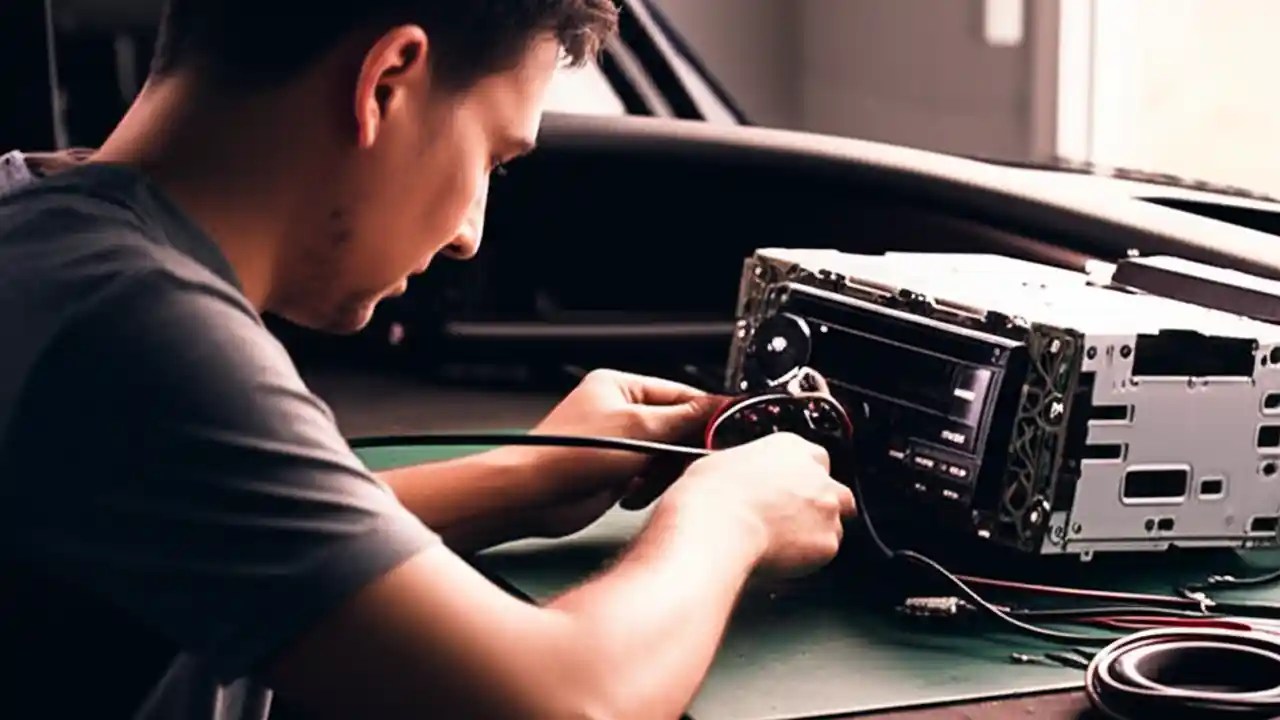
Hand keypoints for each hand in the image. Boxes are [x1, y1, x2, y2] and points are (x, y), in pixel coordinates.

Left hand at [520, 369, 726, 537]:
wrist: (534, 496)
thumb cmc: (570, 453)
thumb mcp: (640, 429)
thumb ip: (686, 418)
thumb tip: (721, 407)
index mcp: (621, 387)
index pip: (680, 395)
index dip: (705, 414)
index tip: (729, 430)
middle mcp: (620, 412)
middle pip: (675, 427)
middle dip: (680, 449)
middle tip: (688, 462)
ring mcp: (618, 443)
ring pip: (664, 456)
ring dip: (660, 473)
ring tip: (646, 481)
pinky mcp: (615, 473)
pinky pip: (648, 478)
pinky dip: (646, 488)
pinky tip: (632, 494)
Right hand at [660, 432, 855, 577]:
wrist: (715, 528)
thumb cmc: (709, 495)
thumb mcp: (720, 463)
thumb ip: (745, 468)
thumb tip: (736, 478)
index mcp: (791, 447)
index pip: (814, 459)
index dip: (801, 478)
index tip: (789, 490)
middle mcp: (817, 475)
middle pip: (834, 491)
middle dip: (819, 506)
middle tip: (791, 521)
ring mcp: (827, 508)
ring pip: (834, 523)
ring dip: (815, 532)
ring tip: (783, 544)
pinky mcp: (828, 542)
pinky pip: (825, 552)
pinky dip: (809, 558)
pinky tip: (783, 560)